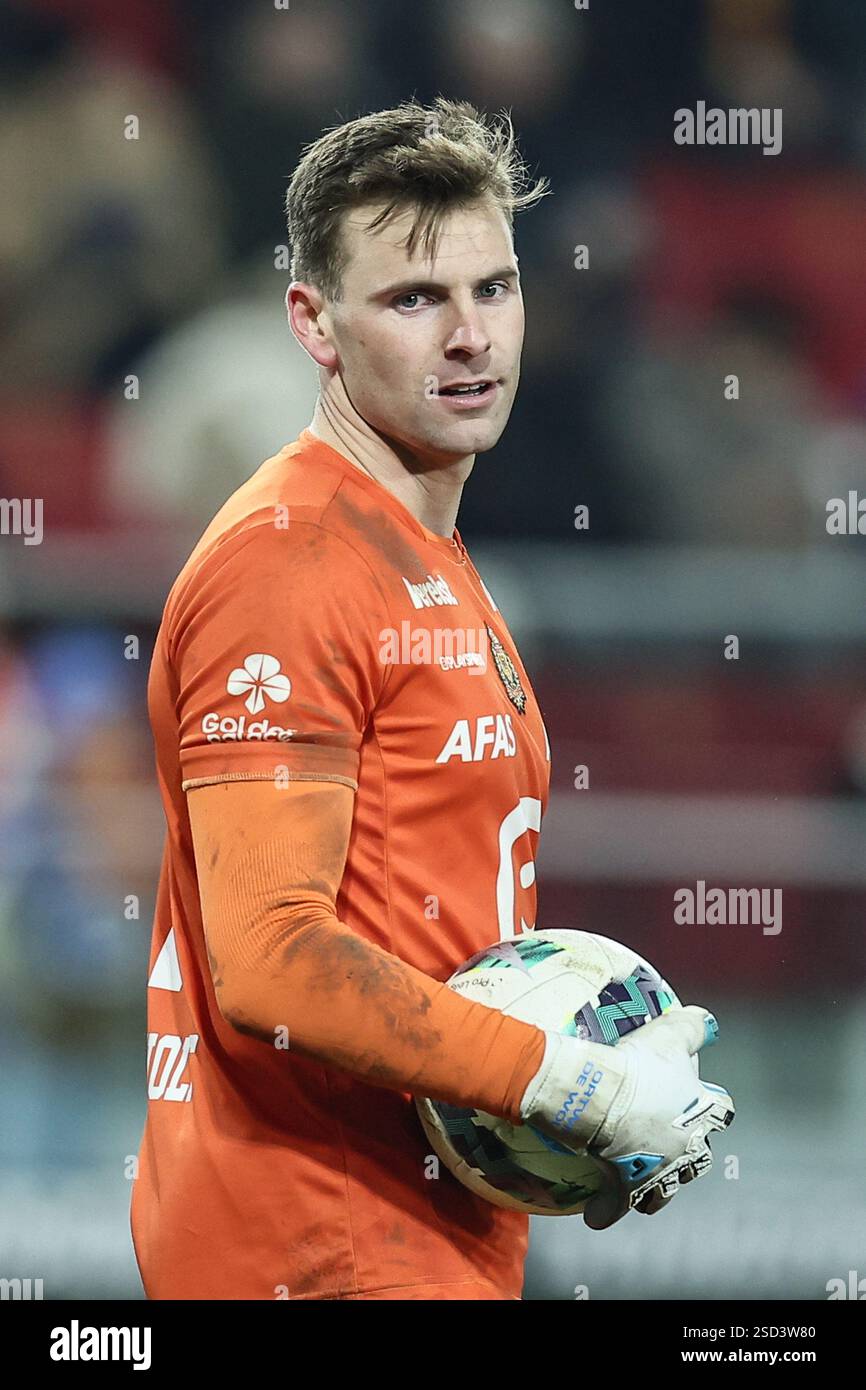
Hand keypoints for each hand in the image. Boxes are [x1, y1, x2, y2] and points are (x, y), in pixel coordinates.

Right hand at [519, 1004, 734, 1226]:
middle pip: (697, 1158)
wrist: (601, 1095)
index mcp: (700, 1113)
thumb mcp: (669, 1034)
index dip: (713, 1109)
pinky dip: (606, 1211)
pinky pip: (617, 1206)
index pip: (720, 1112)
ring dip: (655, 1188)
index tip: (703, 1105)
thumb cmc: (638, 1063)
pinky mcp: (626, 1188)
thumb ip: (694, 1026)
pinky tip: (596, 1215)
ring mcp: (658, 1172)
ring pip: (663, 1189)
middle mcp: (686, 1148)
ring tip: (642, 1187)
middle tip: (669, 1147)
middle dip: (688, 1156)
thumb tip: (709, 1022)